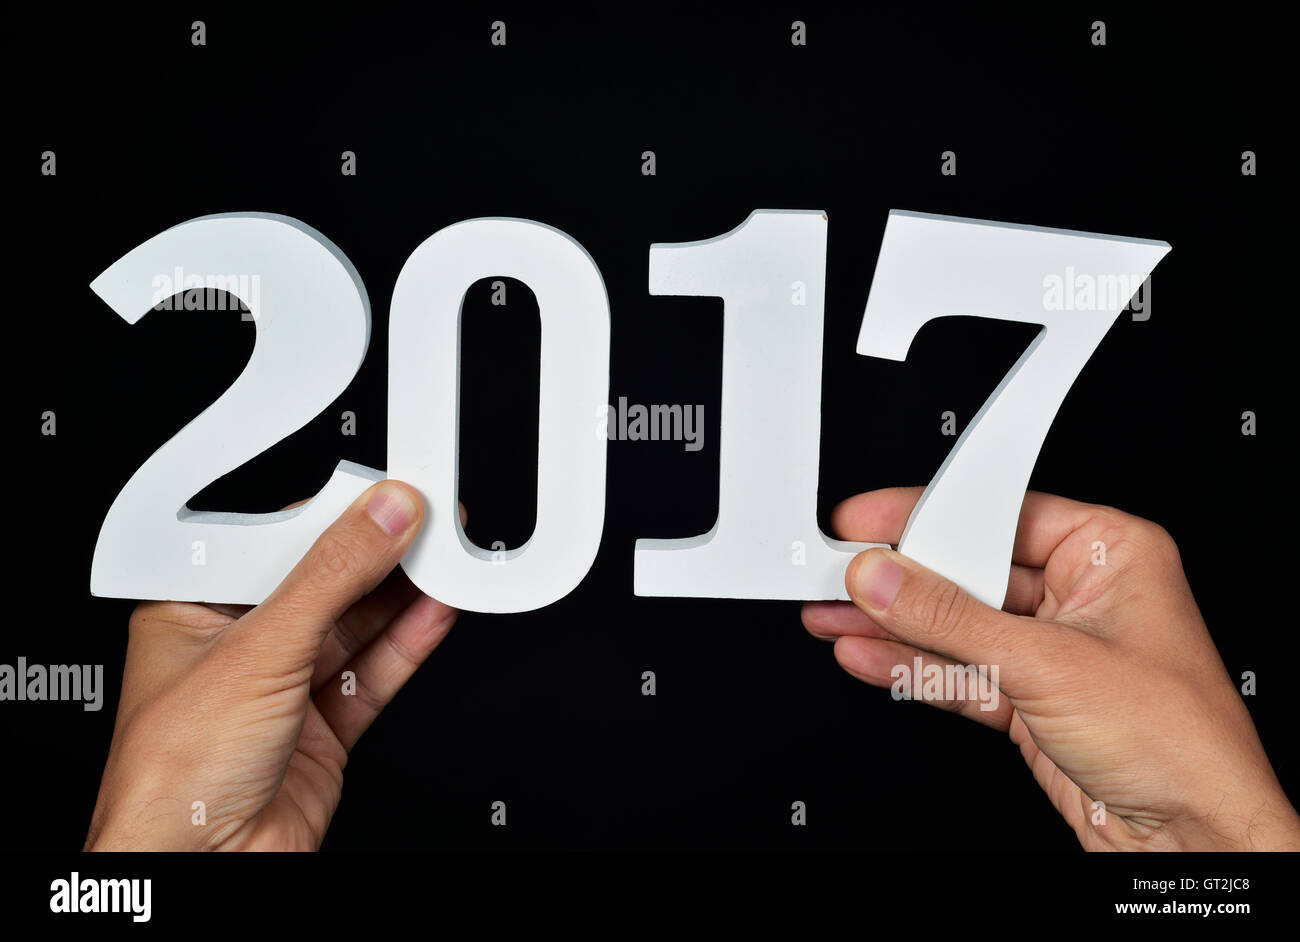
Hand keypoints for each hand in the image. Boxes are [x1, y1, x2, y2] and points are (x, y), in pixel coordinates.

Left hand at [85, 480, 456, 850]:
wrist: (202, 874)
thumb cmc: (173, 779)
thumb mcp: (258, 650)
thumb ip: (331, 577)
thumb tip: (382, 515)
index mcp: (193, 610)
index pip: (274, 541)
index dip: (333, 514)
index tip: (386, 494)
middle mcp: (239, 646)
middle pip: (323, 580)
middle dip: (378, 553)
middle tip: (429, 522)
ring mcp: (285, 688)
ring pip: (355, 625)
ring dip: (403, 594)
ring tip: (446, 558)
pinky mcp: (325, 727)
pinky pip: (375, 672)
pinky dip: (410, 641)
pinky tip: (436, 610)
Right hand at [803, 487, 1299, 850]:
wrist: (1194, 839)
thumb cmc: (1182, 743)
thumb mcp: (1050, 662)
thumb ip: (952, 619)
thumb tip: (885, 579)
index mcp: (1111, 553)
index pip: (999, 512)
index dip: (928, 514)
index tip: (867, 521)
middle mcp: (1082, 597)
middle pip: (970, 571)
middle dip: (901, 579)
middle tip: (841, 571)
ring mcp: (1052, 651)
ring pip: (955, 625)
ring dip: (892, 625)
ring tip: (833, 614)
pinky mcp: (1028, 699)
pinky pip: (955, 671)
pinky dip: (910, 667)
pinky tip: (867, 654)